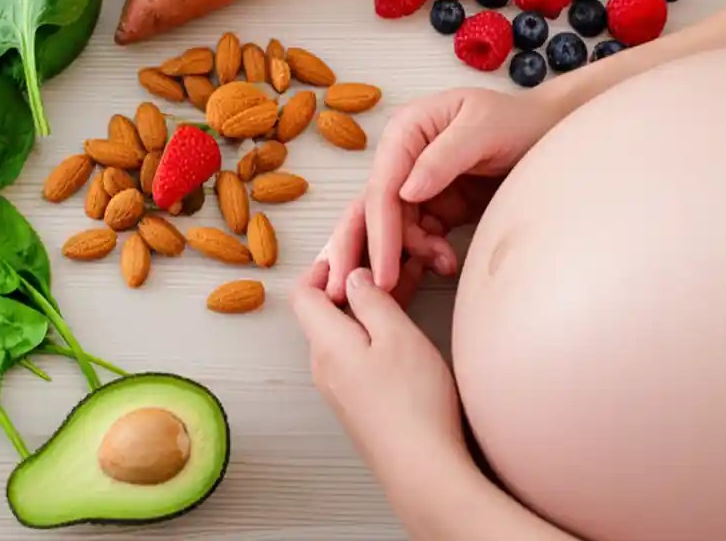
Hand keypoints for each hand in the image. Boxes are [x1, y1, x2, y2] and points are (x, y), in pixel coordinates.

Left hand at [290, 259, 465, 476]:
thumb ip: (371, 300)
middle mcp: (324, 368)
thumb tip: (352, 278)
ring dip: (365, 314)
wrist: (423, 471)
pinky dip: (373, 340)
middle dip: (349, 288)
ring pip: (342, 338)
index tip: (347, 253)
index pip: (303, 295)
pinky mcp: (358, 408)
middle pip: (322, 316)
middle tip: (384, 270)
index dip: (321, 268)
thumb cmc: (412, 402)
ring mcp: (340, 392)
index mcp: (326, 344)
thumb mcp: (397, 335)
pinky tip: (402, 341)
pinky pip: (355, 361)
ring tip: (401, 299)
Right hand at [322, 87, 558, 298]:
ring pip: (392, 229)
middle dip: (365, 252)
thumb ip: (444, 157)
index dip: (380, 233)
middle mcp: (403, 157)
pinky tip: (446, 264)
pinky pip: (415, 237)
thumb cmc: (520, 121)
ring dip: (407, 256)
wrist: (551, 132)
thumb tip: (407, 192)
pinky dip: (424, 256)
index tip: (382, 273)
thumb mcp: (484, 129)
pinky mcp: (434, 206)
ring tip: (444, 264)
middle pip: (370, 210)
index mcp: (406, 130)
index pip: (382, 188)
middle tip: (364, 292)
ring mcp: (417, 183)